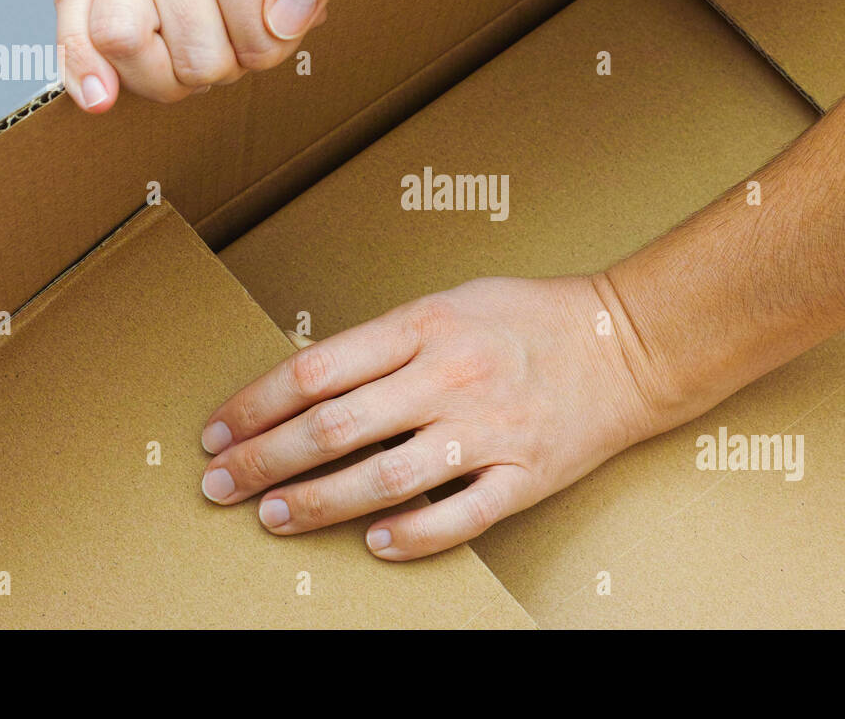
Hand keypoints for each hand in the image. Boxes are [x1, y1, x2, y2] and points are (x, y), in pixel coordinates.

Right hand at [54, 0, 382, 111]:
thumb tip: (282, 18)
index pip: (255, 39)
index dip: (283, 42)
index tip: (291, 9)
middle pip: (193, 56)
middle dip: (236, 62)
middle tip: (253, 22)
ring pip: (124, 46)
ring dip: (174, 72)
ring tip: (207, 41)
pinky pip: (71, 17)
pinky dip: (82, 65)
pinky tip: (102, 96)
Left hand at [199, 276, 672, 559]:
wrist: (626, 343)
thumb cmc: (530, 315)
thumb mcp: (451, 301)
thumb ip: (386, 340)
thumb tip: (310, 383)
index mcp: (425, 325)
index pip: (316, 369)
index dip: (255, 405)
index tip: (218, 431)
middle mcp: (450, 376)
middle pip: (335, 427)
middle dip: (264, 460)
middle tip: (219, 485)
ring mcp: (489, 429)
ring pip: (386, 478)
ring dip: (319, 503)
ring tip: (274, 516)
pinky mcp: (525, 473)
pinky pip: (460, 516)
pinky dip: (412, 536)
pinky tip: (373, 544)